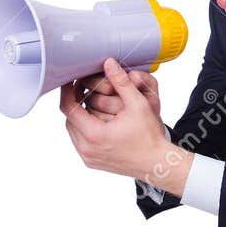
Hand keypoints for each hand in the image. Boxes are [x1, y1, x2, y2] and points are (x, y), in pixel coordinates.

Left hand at [61, 58, 189, 193]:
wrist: (157, 162)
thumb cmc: (150, 136)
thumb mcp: (138, 104)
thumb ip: (122, 82)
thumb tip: (109, 64)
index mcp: (94, 134)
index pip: (68, 108)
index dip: (67, 91)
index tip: (71, 81)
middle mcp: (87, 149)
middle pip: (69, 120)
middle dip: (74, 103)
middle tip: (83, 90)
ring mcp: (88, 158)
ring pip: (73, 132)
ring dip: (79, 117)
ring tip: (90, 105)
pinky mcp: (92, 162)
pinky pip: (80, 142)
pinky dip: (84, 130)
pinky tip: (97, 122)